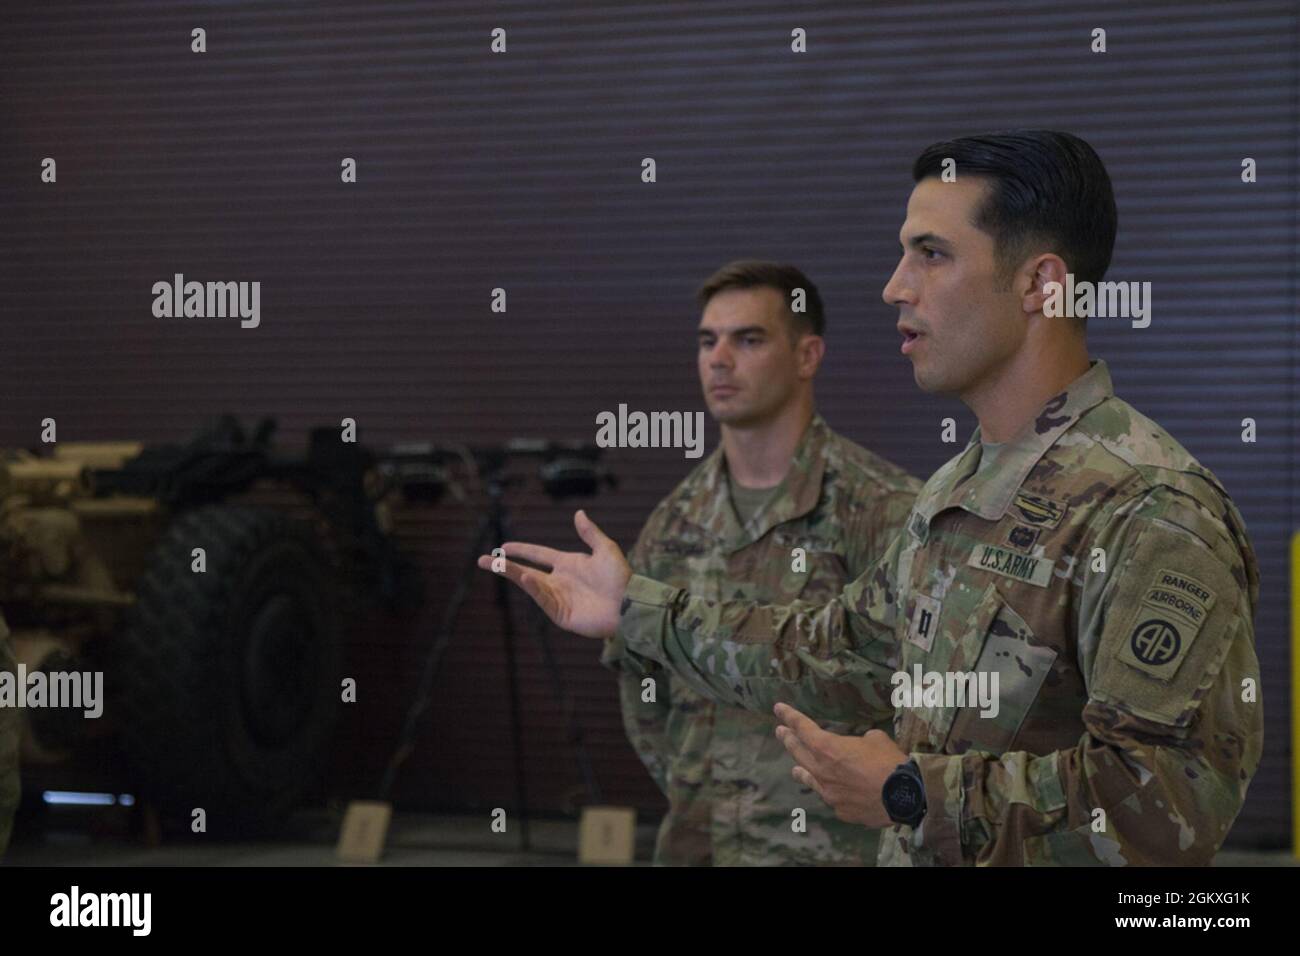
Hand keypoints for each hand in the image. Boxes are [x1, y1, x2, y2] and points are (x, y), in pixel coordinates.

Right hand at [477, 509, 630, 639]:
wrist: (630, 603)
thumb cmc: (621, 577)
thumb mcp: (605, 549)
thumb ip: (590, 533)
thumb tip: (579, 513)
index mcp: (568, 564)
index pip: (539, 555)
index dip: (522, 550)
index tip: (504, 546)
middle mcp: (560, 580)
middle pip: (526, 571)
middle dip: (504, 566)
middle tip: (482, 560)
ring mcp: (559, 598)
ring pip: (529, 584)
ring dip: (512, 574)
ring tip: (493, 565)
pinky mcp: (561, 614)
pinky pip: (543, 599)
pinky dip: (533, 588)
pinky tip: (524, 577)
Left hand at [773, 702, 907, 827]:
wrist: (905, 797)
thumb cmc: (890, 762)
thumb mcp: (876, 738)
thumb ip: (859, 741)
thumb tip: (859, 748)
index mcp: (828, 749)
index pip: (803, 728)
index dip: (790, 717)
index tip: (778, 708)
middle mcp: (822, 772)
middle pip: (799, 753)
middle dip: (788, 740)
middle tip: (781, 732)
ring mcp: (830, 794)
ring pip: (810, 779)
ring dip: (801, 769)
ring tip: (795, 768)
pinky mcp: (841, 810)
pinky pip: (831, 797)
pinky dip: (830, 791)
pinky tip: (833, 791)